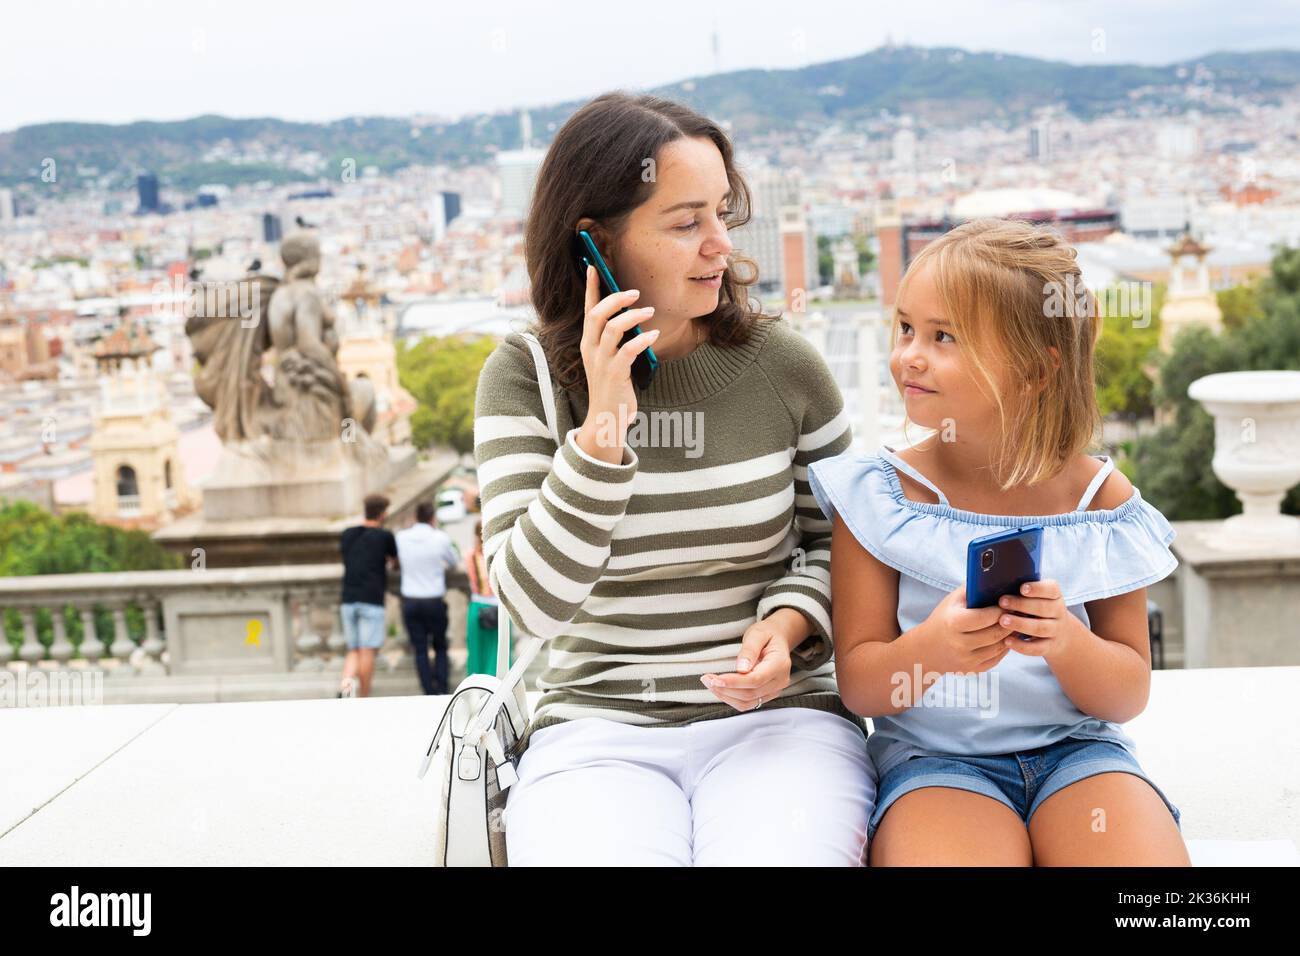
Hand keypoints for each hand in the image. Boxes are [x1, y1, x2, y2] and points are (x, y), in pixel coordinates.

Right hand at [576, 264, 658, 462]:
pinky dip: (642, 340)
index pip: (587, 310)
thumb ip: (616, 340)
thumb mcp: (610, 359)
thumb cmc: (612, 387)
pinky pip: (627, 351)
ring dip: (632, 316)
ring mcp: (601, 362)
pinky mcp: (614, 375)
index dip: (590, 288)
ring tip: (649, 311)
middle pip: (597, 315)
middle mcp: (591, 350)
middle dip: (615, 299)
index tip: (593, 266)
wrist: (607, 420)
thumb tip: (632, 316)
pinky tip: (654, 336)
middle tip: (634, 292)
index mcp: (588, 343)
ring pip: (611, 329)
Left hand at [700, 616, 796, 711]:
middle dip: (725, 689)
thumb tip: (741, 669)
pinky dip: (731, 699)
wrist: (777, 639)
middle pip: (750, 693)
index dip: (734, 682)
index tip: (715, 679)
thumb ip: (749, 650)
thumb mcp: (757, 634)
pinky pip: (747, 703)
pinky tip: (719, 689)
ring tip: (710, 683)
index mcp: (780, 664)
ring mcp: (774, 690)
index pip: (756, 679)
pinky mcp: (766, 695)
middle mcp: (780, 681)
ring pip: (747, 702)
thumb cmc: (767, 634)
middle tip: (707, 679)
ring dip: (726, 696)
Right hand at [914, 585, 1013, 675]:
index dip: (1001, 609)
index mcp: (953, 623)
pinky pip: (997, 658)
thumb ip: (972, 589)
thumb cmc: (943, 619)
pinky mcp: (973, 670)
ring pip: (1000, 647)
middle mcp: (960, 644)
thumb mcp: (952, 601)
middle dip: (1010, 622)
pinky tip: (1007, 637)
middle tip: (1020, 612)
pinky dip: (1005, 647)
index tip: (1011, 602)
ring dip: (1011, 635)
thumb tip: (995, 575)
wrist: (926, 649)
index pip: (986, 617)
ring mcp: (967, 660)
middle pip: (996, 633)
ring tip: (1017, 623)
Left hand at [996, 579, 1079, 659]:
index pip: (1051, 589)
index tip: (1022, 588)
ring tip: (1002, 620)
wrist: (1060, 633)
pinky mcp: (1050, 646)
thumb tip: (996, 582)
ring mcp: (1056, 630)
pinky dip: (1022, 646)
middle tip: (1002, 601)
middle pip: (1043, 608)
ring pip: (1040, 628)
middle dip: (1022, 604)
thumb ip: (1022, 590)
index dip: (1037, 588)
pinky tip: (1007, 641)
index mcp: (1055, 595)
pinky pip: (1037, 648)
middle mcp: (1058, 612)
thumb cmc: (1038, 608)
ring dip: (1020, 624)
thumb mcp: (1037, 597)